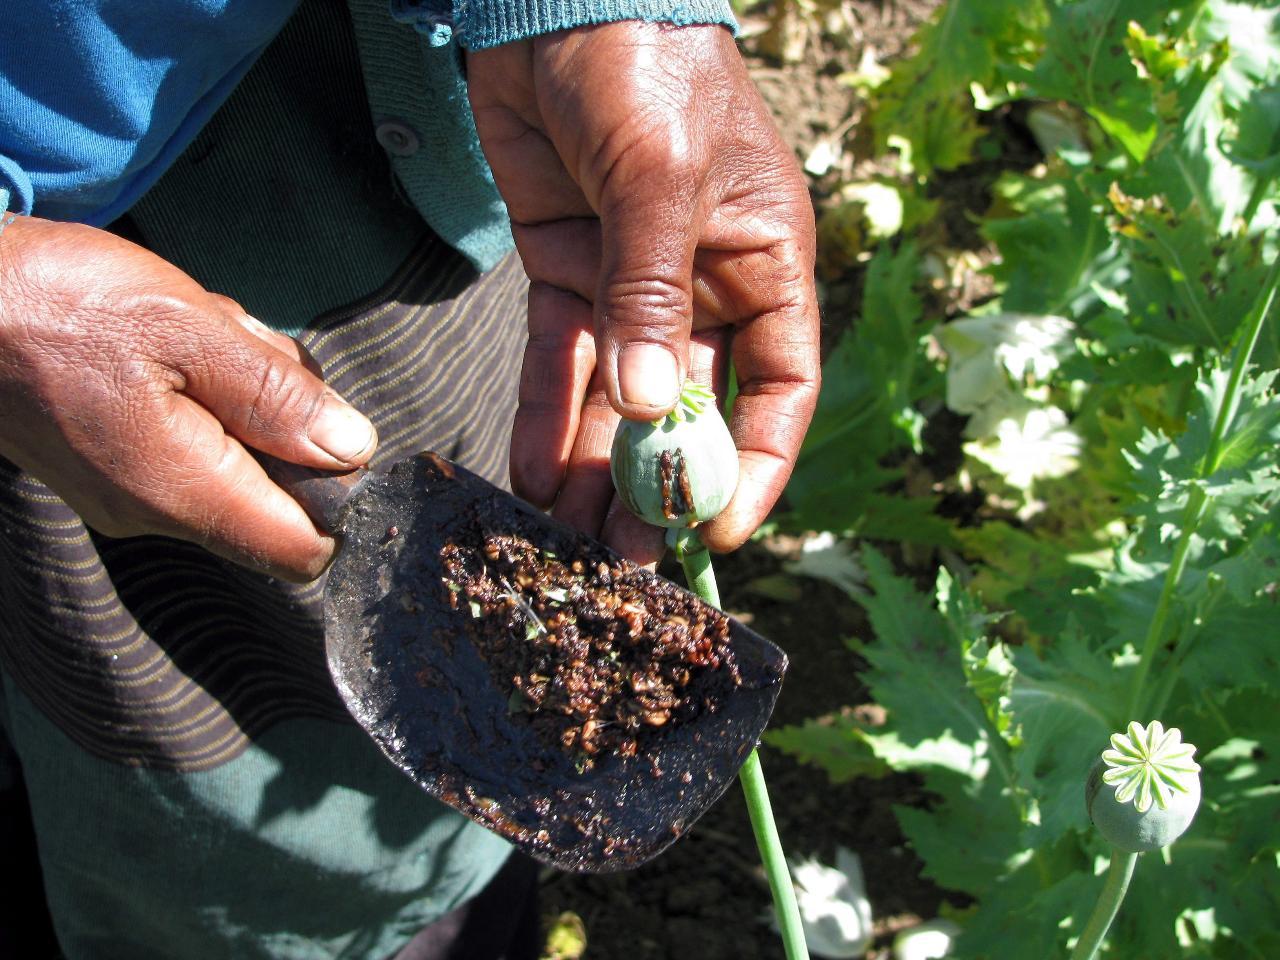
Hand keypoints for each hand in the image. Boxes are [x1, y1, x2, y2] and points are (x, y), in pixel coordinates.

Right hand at [0, 216, 377, 579]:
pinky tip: (169, 345)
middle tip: (245, 354)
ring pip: (235, 465)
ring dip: (242, 397)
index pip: (303, 550)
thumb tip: (353, 449)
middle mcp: (157, 514)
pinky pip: (191, 447)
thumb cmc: (55, 303)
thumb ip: (276, 395)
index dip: (340, 496)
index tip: (327, 425)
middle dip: (287, 426)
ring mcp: (129, 495)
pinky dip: (202, 396)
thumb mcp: (185, 327)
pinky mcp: (111, 468)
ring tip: (199, 335)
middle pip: (276, 503)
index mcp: (185, 491)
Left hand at [468, 22, 819, 563]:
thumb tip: (645, 409)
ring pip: (617, 399)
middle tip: (624, 562)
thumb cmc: (644, 67)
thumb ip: (652, 291)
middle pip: (687, 410)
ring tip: (567, 540)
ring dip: (592, 468)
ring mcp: (631, 286)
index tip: (716, 531)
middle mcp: (704, 287)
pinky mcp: (566, 273)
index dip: (753, 464)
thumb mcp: (662, 176)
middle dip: (654, 484)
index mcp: (764, 264)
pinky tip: (529, 474)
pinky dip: (544, 415)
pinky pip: (558, 360)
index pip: (778, 386)